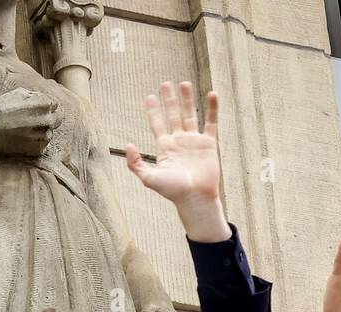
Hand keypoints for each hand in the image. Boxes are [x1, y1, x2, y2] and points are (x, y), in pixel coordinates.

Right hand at [0, 88, 57, 157]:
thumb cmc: (2, 109)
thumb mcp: (19, 93)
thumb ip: (36, 95)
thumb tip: (45, 99)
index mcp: (45, 104)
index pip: (55, 105)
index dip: (45, 107)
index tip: (35, 110)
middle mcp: (48, 120)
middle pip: (57, 119)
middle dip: (47, 118)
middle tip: (34, 121)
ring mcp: (44, 136)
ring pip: (49, 133)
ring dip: (41, 132)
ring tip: (25, 131)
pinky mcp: (38, 150)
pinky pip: (42, 146)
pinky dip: (35, 143)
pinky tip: (23, 140)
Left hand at [125, 81, 226, 241]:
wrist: (195, 198)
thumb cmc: (172, 191)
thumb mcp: (148, 178)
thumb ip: (135, 163)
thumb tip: (128, 144)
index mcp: (165, 148)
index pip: (157, 124)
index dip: (153, 111)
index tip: (150, 96)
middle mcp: (179, 142)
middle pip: (173, 115)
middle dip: (169, 100)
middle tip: (165, 84)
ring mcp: (194, 142)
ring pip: (190, 115)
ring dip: (187, 100)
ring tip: (184, 83)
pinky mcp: (209, 144)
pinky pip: (211, 123)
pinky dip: (212, 109)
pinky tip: (212, 95)